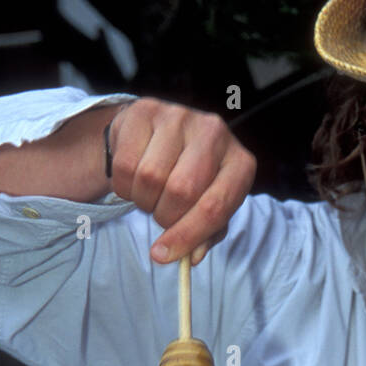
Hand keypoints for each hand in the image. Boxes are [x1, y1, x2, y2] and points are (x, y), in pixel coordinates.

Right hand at [106, 98, 255, 264]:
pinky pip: (126, 163)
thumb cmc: (194, 179)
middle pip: (181, 191)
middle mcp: (215, 133)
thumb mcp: (209, 207)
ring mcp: (181, 116)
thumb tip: (192, 257)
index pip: (215, 206)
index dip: (188, 235)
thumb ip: (206, 235)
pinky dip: (124, 184)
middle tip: (162, 217)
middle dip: (165, 216)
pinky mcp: (148, 109)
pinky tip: (135, 179)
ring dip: (144, 200)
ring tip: (151, 195)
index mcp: (240, 163)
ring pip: (150, 177)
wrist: (163, 137)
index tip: (163, 256)